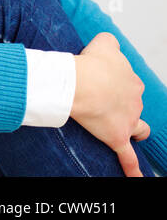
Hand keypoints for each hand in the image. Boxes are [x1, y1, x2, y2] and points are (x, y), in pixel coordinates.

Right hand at [71, 32, 149, 176]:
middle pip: (133, 105)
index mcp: (132, 81)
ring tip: (123, 131)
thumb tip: (110, 42)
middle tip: (102, 102)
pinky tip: (138, 178)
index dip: (114, 83)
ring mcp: (128, 121)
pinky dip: (134, 170)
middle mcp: (135, 101)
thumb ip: (110, 42)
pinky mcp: (118, 137)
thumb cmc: (89, 65)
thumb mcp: (104, 43)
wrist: (81, 83)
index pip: (129, 83)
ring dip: (133, 130)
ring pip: (138, 128)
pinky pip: (128, 158)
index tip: (101, 81)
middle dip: (122, 105)